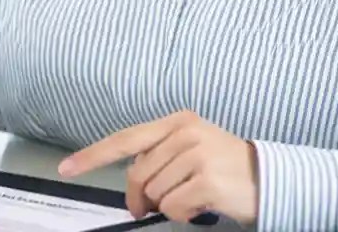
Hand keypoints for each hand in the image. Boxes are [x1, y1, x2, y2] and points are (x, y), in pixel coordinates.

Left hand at [57, 110, 258, 224]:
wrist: (270, 178)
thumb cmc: (226, 167)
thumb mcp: (192, 147)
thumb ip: (159, 155)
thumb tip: (132, 184)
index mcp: (177, 121)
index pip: (125, 139)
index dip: (93, 155)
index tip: (67, 168)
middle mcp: (186, 133)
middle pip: (138, 174)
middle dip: (140, 197)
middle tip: (152, 207)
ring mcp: (197, 155)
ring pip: (155, 193)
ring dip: (170, 205)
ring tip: (193, 198)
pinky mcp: (207, 180)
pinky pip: (173, 208)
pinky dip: (183, 215)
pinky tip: (202, 207)